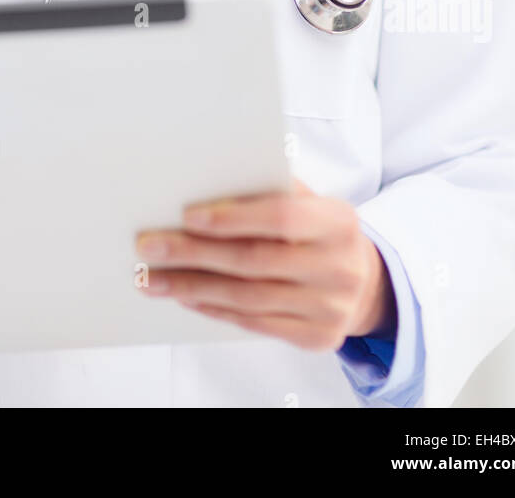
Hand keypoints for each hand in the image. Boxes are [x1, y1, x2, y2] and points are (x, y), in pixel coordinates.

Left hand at [135, 178, 395, 350]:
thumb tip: (207, 176)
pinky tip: (186, 296)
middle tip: (150, 247)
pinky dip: (215, 309)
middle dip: (195, 254)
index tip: (186, 215)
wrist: (363, 282)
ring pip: (248, 298)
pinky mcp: (316, 337)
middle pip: (255, 261)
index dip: (232, 217)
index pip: (280, 217)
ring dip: (193, 287)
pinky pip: (254, 324)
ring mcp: (329, 307)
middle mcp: (338, 266)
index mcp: (338, 221)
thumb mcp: (310, 201)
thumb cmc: (319, 230)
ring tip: (154, 277)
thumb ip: (271, 189)